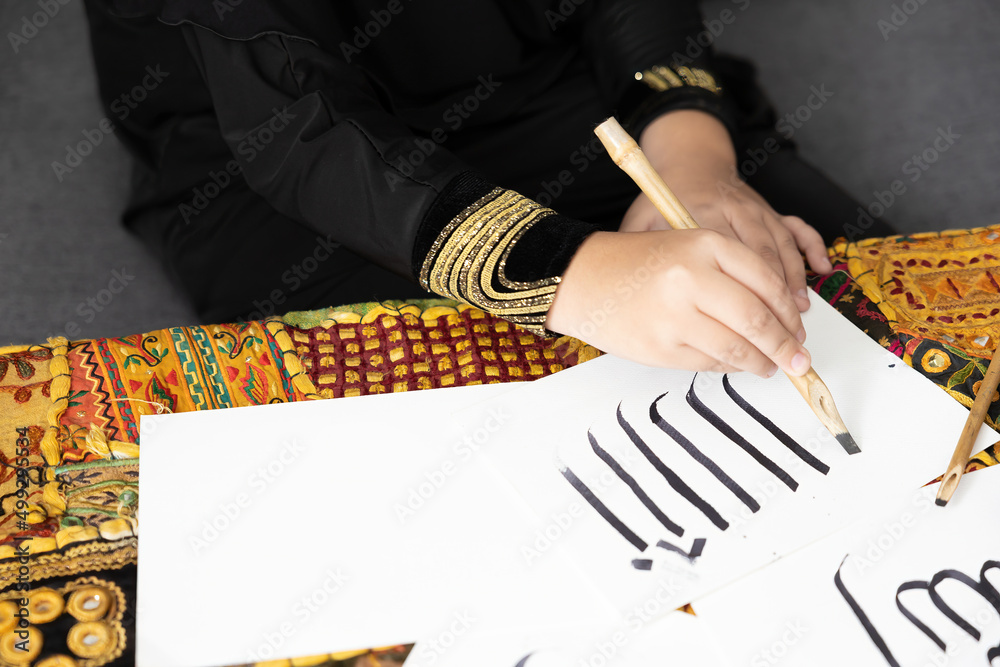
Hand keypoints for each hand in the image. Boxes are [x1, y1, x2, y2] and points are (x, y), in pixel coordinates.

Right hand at [544, 229, 811, 377]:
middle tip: (799, 359)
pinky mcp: (662, 347)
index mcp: (704, 244)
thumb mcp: (688, 247)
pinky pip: (710, 362)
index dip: (790, 311)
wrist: (584, 278)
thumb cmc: (639, 263)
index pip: (767, 280)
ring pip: (738, 347)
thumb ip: (732, 272)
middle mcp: (692, 277)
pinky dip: (731, 366)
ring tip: (771, 366)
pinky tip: (738, 364)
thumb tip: (781, 317)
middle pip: (757, 318)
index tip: (799, 328)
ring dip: (761, 362)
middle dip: (785, 345)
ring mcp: (676, 315)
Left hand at [621, 111, 833, 311]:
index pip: (725, 263)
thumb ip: (641, 255)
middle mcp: (733, 212)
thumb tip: (637, 298)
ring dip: (794, 284)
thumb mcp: (641, 222)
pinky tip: (823, 272)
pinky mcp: (770, 210)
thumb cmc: (663, 198)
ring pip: (782, 249)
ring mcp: (756, 210)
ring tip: (799, 317)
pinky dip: (812, 248)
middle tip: (782, 336)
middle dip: (774, 303)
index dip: (738, 301)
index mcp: (699, 216)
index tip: (743, 332)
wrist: (689, 160)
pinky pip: (797, 228)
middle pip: (760, 262)